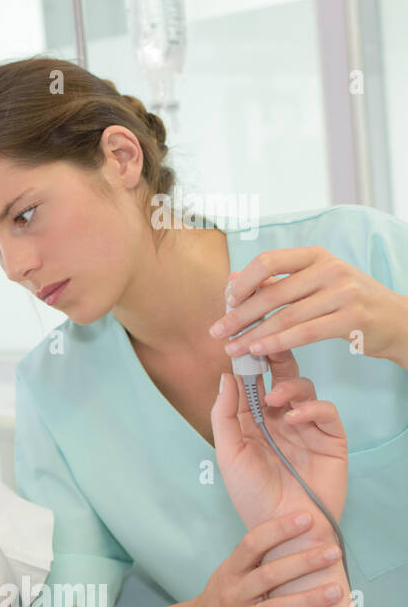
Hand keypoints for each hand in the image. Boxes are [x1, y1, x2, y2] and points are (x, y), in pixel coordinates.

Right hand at [187, 513, 344, 606]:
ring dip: (306, 600)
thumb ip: (257, 558)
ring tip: (337, 591)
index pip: (252, 544)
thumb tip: (297, 530)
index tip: (307, 519)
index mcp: (230, 571)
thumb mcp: (231, 573)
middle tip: (334, 552)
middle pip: (268, 575)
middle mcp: (232, 593)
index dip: (278, 530)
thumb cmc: (225, 597)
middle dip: (303, 562)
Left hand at [210, 249, 407, 366]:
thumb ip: (277, 281)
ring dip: (253, 334)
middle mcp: (330, 269)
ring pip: (286, 316)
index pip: (269, 261)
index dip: (243, 282)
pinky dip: (277, 343)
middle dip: (239, 315)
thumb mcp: (315, 282)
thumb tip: (233, 280)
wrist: (396, 319)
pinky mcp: (352, 319)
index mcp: (316, 256)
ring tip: (232, 348)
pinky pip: (305, 333)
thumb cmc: (347, 300)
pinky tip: (258, 350)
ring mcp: (344, 293)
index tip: (227, 301)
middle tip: (217, 331)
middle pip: (272, 293)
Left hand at [210, 352, 347, 529]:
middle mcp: (279, 419)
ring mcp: (305, 428)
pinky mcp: (329, 439)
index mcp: (252, 421)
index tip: (238, 345)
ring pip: (304, 389)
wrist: (283, 528)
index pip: (251, 383)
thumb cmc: (252, 495)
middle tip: (265, 348)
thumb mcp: (228, 453)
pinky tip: (294, 417)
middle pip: (281, 378)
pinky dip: (312, 408)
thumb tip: (225, 377)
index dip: (246, 364)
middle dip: (274, 360)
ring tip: (273, 400)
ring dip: (289, 387)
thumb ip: (225, 415)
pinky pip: (325, 412)